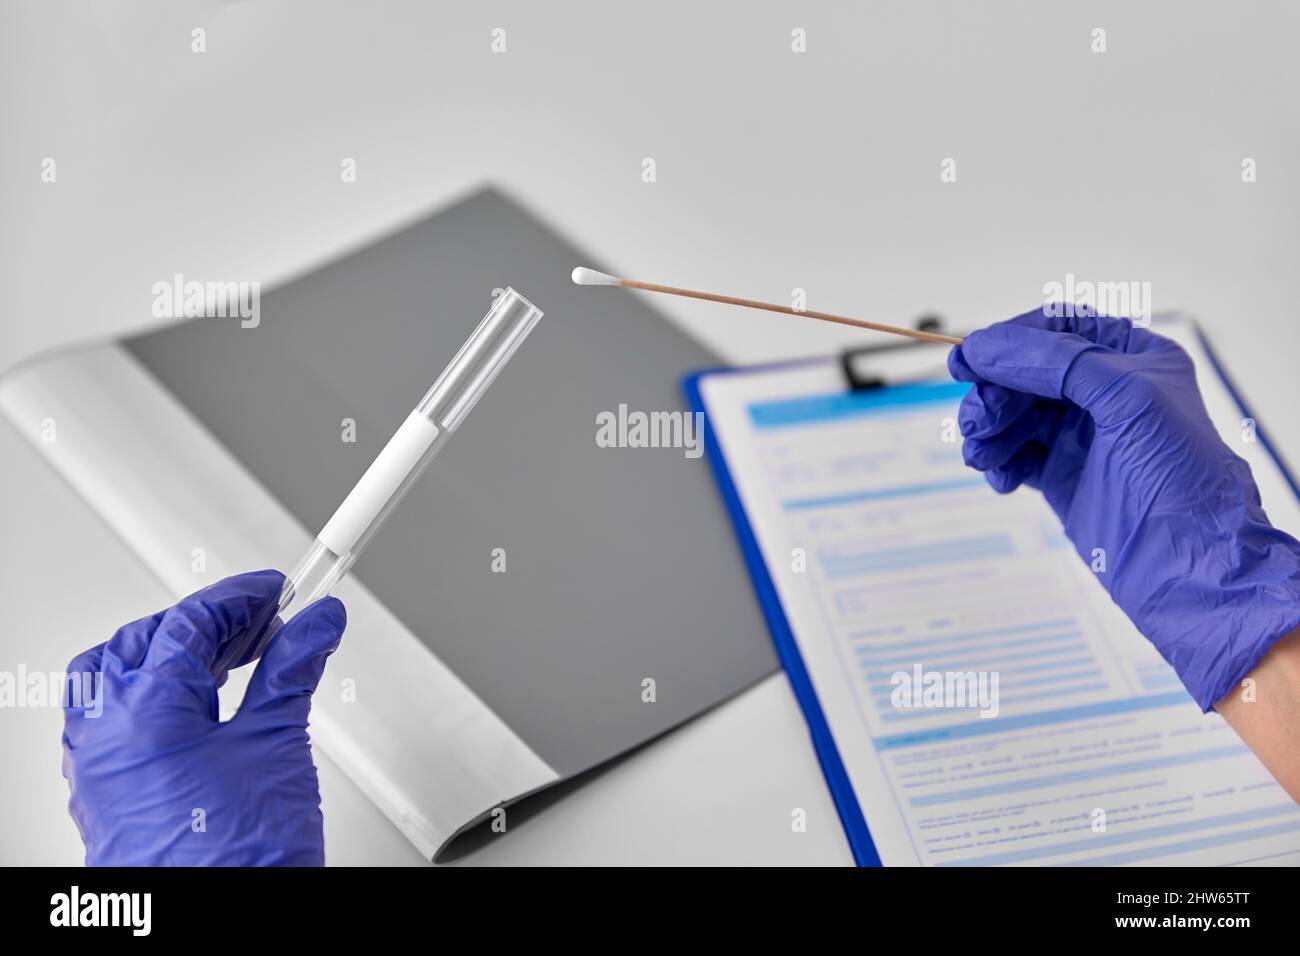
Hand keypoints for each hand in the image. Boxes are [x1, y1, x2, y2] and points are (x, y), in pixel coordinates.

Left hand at [62, 570, 345, 865]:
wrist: (223, 934)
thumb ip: (292, 672)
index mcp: (142, 710)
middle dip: (203, 621)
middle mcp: (104, 736)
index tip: (276, 589)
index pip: (188, 621)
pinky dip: (152, 698)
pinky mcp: (107, 799)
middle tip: (260, 618)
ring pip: (114, 680)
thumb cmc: (236, 861)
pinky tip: (195, 705)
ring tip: (231, 655)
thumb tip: (314, 625)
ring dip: (169, 655)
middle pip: (144, 642)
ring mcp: (98, 770)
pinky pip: (111, 723)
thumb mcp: (277, 744)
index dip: (239, 596)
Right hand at [948, 307, 1299, 709]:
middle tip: (977, 421)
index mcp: (1132, 358)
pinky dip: (997, 461)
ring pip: (1012, 412)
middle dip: (995, 393)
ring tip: (983, 456)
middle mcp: (1105, 391)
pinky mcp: (1061, 475)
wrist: (1187, 565)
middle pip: (1025, 371)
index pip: (1058, 328)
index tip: (968, 360)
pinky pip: (1013, 453)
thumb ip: (1055, 363)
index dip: (1010, 339)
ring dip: (988, 429)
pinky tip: (1000, 478)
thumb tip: (986, 345)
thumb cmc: (1178, 478)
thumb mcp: (1124, 398)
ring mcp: (1081, 434)